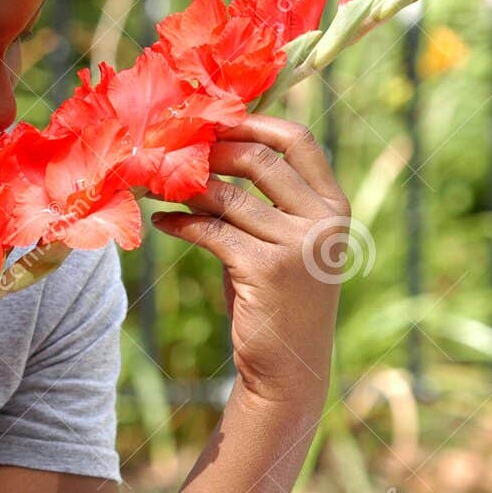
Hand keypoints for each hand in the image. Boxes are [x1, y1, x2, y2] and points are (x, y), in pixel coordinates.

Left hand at [149, 115, 348, 410]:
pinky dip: (179, 222)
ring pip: (227, 196)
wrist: (288, 370)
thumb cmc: (278, 301)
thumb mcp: (285, 244)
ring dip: (185, 187)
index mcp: (335, 208)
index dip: (255, 123)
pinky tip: (161, 222)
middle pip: (258, 160)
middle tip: (174, 152)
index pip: (299, 141)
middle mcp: (323, 223)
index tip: (216, 122)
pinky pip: (209, 230)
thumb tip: (211, 151)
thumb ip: (266, 201)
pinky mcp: (265, 270)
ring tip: (157, 184)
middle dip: (210, 151)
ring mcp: (297, 246)